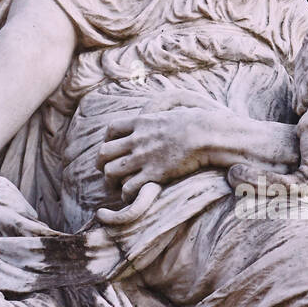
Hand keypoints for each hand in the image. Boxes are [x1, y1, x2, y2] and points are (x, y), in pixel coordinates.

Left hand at [95, 99, 223, 202]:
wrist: (206, 135)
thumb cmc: (198, 122)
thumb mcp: (174, 111)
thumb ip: (163, 113)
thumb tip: (168, 111)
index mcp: (142, 122)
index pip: (112, 129)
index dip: (108, 140)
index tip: (112, 147)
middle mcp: (137, 140)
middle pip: (104, 152)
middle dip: (101, 163)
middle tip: (106, 171)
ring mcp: (143, 158)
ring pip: (111, 171)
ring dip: (110, 181)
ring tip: (116, 187)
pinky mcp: (153, 174)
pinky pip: (128, 187)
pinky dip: (126, 194)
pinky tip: (131, 195)